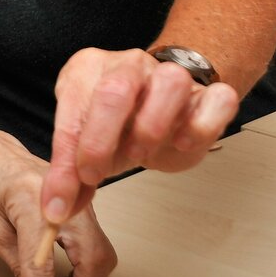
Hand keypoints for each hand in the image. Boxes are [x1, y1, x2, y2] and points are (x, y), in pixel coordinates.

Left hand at [43, 47, 238, 220]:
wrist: (161, 108)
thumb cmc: (117, 127)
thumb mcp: (86, 149)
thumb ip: (72, 176)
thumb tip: (57, 211)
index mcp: (89, 70)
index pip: (73, 108)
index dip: (67, 156)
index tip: (62, 196)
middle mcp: (129, 65)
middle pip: (116, 90)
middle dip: (100, 141)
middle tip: (94, 176)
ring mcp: (172, 74)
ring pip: (170, 84)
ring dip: (151, 127)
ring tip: (140, 153)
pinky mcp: (209, 93)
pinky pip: (218, 99)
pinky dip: (202, 125)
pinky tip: (183, 143)